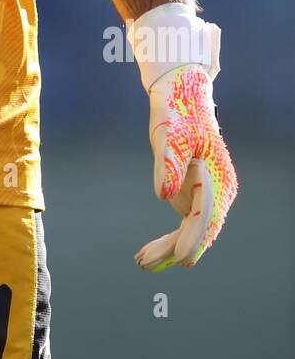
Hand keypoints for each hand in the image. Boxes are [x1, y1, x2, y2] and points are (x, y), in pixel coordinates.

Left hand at [135, 64, 237, 271]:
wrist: (180, 95)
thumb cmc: (176, 113)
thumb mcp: (168, 135)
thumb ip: (168, 165)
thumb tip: (164, 195)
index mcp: (217, 177)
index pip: (207, 215)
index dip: (194, 239)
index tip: (181, 260)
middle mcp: (218, 190)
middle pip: (200, 229)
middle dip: (175, 249)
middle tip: (144, 263)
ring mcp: (208, 195)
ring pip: (192, 230)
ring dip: (169, 247)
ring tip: (141, 261)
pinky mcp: (196, 194)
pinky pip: (186, 223)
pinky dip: (171, 238)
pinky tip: (149, 251)